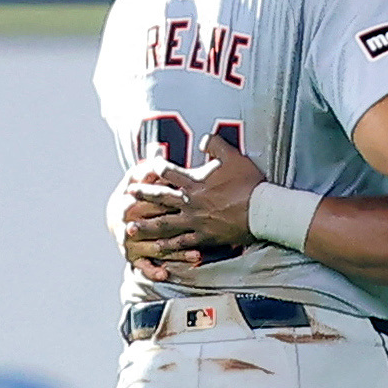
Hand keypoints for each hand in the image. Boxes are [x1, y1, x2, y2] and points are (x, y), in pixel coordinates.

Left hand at [121, 135, 266, 272]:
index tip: (145, 165)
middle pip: (159, 198)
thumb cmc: (248, 183)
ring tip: (130, 228)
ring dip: (146, 226)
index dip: (155, 166)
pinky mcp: (204, 237)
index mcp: (194, 182)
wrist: (261, 210)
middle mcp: (190, 202)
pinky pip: (182, 243)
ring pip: (164, 224)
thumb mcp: (233, 156)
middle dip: (141, 196)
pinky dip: (168, 247)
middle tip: (126, 196)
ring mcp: (195, 221)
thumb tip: (203, 138)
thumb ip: (215, 144)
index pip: (168, 172)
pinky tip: (157, 249)